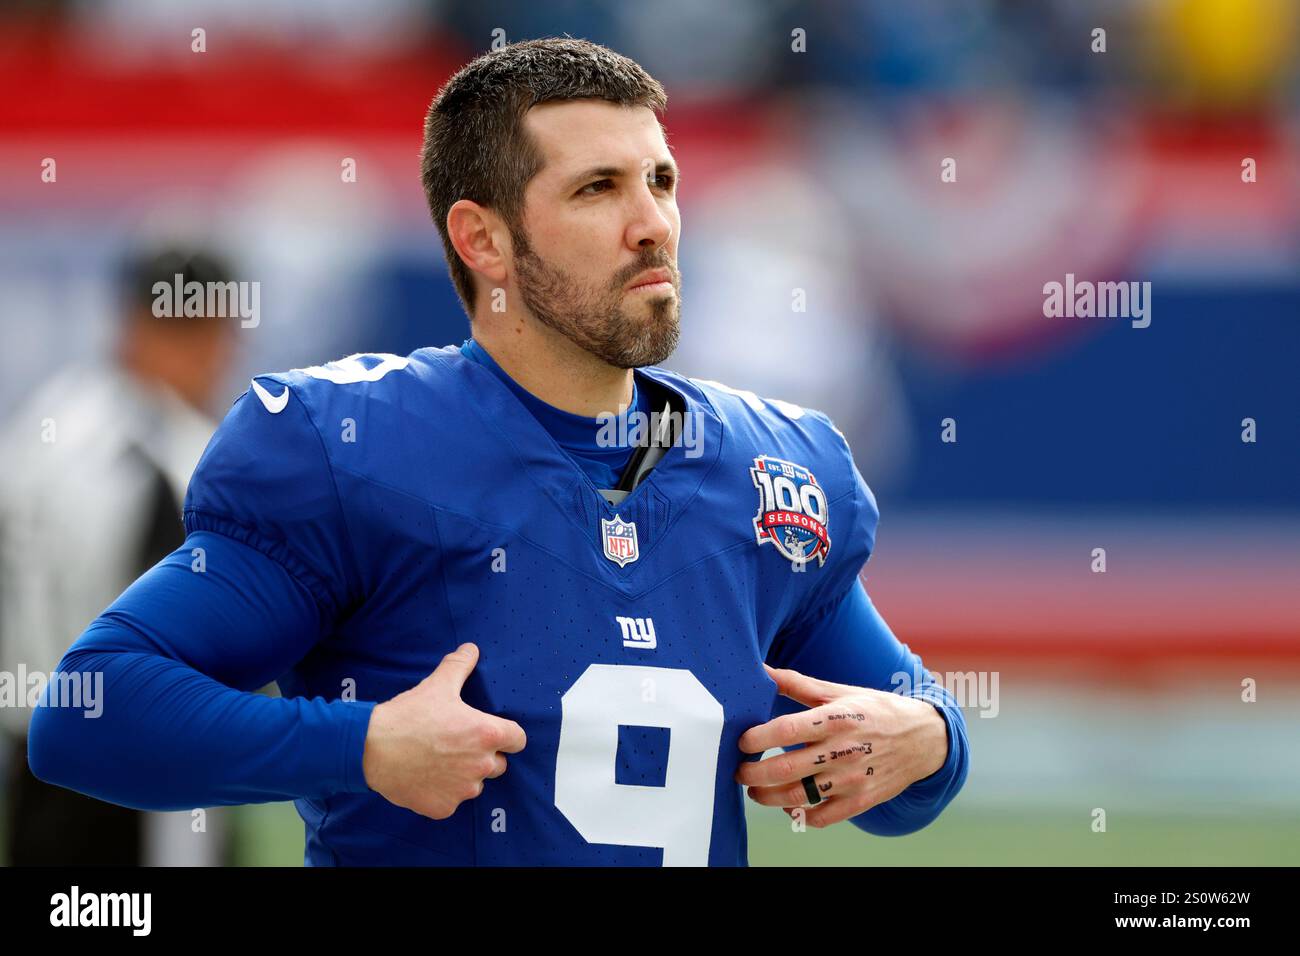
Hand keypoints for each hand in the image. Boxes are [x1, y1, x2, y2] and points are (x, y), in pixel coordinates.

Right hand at [362, 643, 525, 820]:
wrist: (372, 748)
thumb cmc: (409, 716)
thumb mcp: (438, 684)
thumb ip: (460, 666)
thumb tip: (472, 649)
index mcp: (486, 734)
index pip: (518, 739)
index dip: (507, 734)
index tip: (493, 731)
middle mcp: (481, 765)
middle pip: (499, 764)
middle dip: (485, 755)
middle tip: (459, 744)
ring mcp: (463, 790)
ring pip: (476, 784)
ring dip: (465, 775)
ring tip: (441, 760)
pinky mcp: (444, 807)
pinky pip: (452, 800)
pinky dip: (443, 792)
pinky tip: (426, 776)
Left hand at [734, 663, 947, 827]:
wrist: (924, 738)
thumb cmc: (875, 709)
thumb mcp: (840, 691)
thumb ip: (797, 684)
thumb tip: (761, 669)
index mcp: (836, 718)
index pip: (786, 730)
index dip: (756, 738)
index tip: (741, 742)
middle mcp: (843, 750)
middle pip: (785, 769)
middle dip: (752, 774)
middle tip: (739, 772)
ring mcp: (852, 779)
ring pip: (798, 797)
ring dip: (768, 797)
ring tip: (755, 791)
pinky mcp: (861, 801)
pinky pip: (822, 817)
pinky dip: (799, 816)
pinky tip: (789, 805)